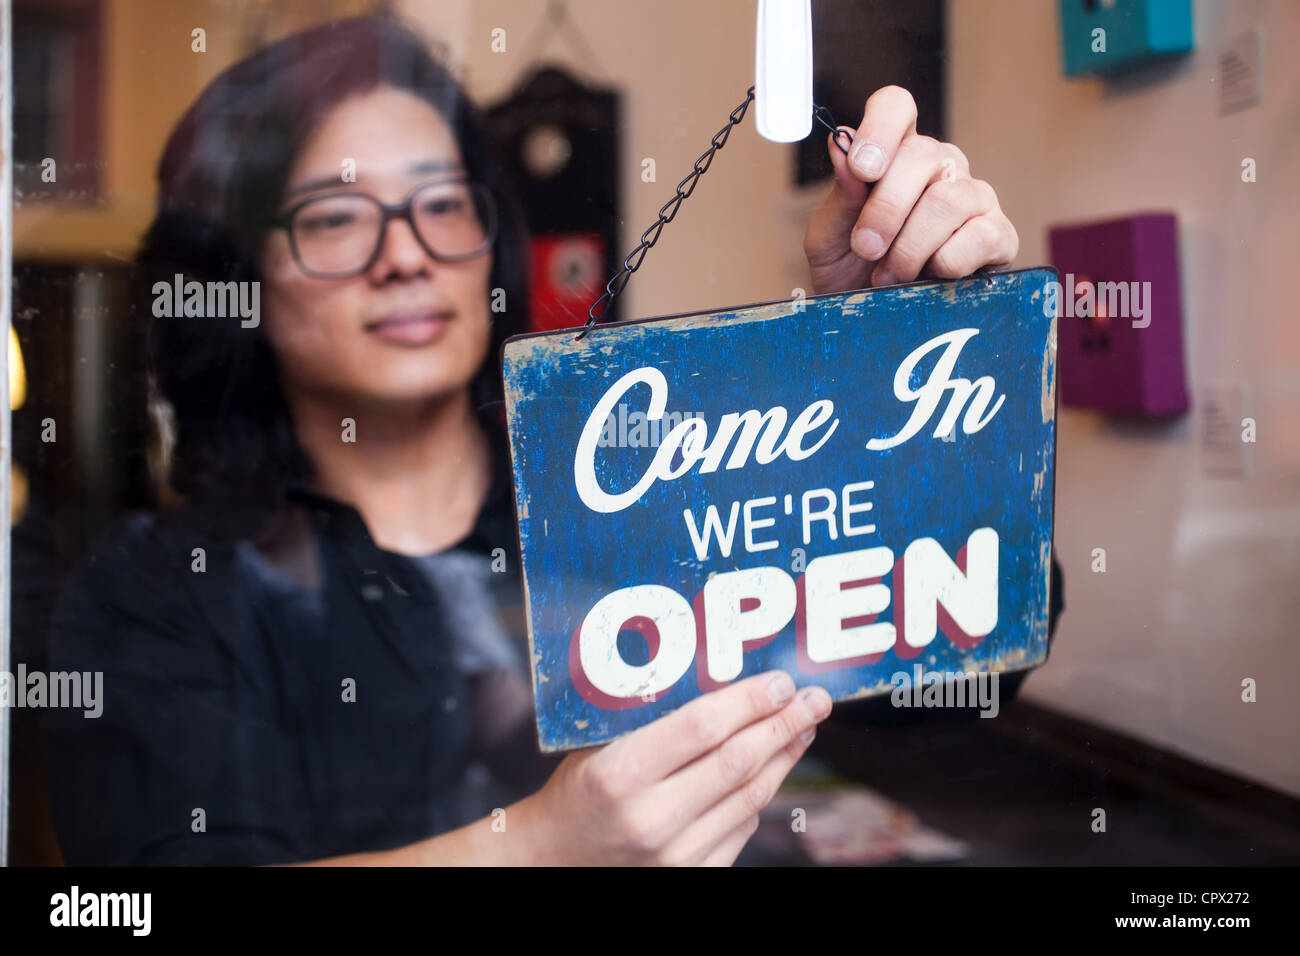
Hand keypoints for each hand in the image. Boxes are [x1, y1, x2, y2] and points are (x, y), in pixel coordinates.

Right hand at [517, 671, 831, 864]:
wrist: (550, 860)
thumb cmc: (577, 790)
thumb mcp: (597, 743)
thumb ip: (652, 717)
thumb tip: (724, 681)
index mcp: (619, 773)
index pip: (703, 727)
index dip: (751, 701)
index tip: (782, 682)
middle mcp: (649, 818)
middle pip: (738, 762)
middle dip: (784, 725)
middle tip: (815, 699)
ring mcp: (672, 856)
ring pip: (749, 798)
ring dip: (783, 757)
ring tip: (804, 728)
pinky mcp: (688, 878)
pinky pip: (740, 830)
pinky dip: (759, 795)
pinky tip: (772, 768)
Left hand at [803, 85, 1018, 295]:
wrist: (877, 324)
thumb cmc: (853, 274)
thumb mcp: (829, 240)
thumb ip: (839, 196)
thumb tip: (842, 146)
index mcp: (896, 153)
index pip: (896, 106)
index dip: (880, 128)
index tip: (861, 170)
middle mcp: (940, 165)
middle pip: (922, 154)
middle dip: (885, 209)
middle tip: (865, 248)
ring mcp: (974, 197)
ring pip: (948, 200)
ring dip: (909, 246)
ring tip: (888, 276)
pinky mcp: (999, 235)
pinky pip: (980, 236)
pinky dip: (946, 263)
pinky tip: (931, 277)